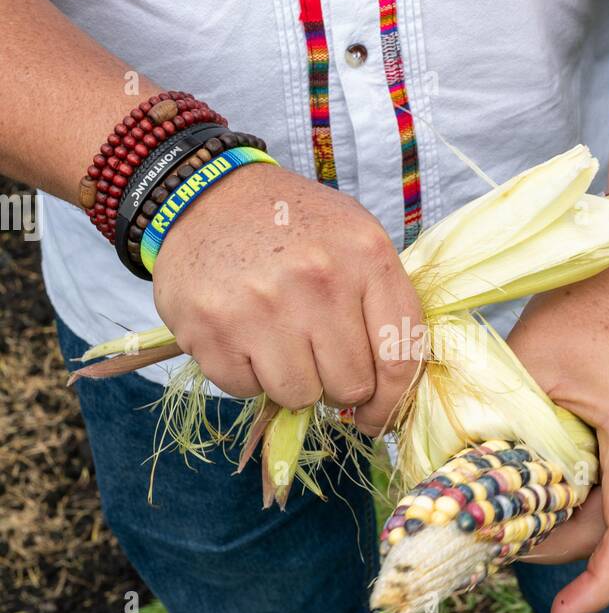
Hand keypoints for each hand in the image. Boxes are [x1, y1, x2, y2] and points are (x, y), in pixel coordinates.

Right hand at [153, 163, 422, 433]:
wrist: (204, 195)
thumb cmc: (290, 226)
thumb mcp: (353, 239)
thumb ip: (381, 305)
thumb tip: (392, 391)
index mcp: (365, 255)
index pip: (401, 356)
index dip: (392, 401)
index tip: (378, 417)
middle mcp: (317, 280)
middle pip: (351, 386)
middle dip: (338, 386)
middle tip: (318, 358)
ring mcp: (261, 306)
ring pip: (299, 396)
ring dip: (292, 382)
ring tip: (280, 342)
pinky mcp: (211, 329)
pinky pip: (245, 390)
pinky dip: (246, 375)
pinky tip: (243, 335)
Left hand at [506, 235, 608, 612]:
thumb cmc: (586, 305)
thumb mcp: (533, 365)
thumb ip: (505, 427)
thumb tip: (457, 482)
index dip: (598, 586)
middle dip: (550, 548)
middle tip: (488, 549)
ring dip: (559, 522)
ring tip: (499, 521)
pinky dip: (573, 498)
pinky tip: (530, 491)